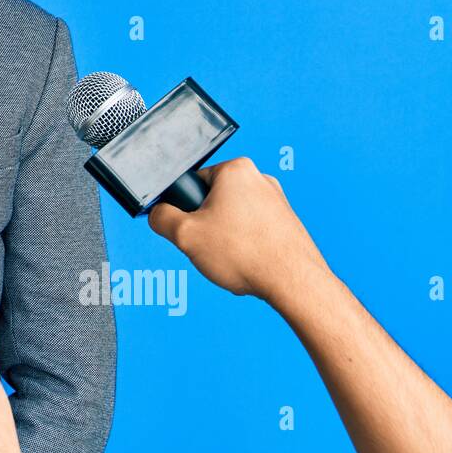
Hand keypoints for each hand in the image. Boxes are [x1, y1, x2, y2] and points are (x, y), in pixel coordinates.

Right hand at [147, 156, 328, 303]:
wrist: (294, 283)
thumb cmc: (246, 254)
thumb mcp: (184, 235)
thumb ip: (160, 218)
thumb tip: (157, 214)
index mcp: (236, 169)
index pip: (193, 183)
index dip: (185, 209)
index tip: (192, 228)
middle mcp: (260, 178)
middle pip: (212, 201)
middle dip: (206, 226)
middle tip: (210, 246)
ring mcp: (277, 201)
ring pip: (232, 219)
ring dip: (225, 239)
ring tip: (233, 257)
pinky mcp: (287, 223)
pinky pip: (252, 232)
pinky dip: (245, 247)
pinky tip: (248, 262)